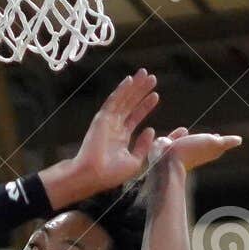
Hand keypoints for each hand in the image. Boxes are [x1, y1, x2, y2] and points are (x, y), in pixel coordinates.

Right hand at [70, 69, 159, 193]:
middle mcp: (115, 128)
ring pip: (123, 100)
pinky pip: (113, 100)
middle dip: (141, 92)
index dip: (145, 106)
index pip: (135, 118)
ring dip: (134, 87)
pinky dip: (121, 90)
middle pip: (130, 105)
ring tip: (146, 74)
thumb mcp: (134, 162)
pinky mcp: (102, 118)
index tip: (155, 96)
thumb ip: (143, 146)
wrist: (93, 174)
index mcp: (121, 139)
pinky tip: (130, 80)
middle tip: (152, 78)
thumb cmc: (111, 174)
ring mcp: (108, 122)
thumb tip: (151, 130)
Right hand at [150, 126, 242, 173]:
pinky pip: (169, 141)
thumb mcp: (213, 144)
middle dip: (201, 139)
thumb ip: (226, 142)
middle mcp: (190, 152)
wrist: (166, 162)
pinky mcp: (163, 150)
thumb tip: (239, 140)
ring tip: (184, 131)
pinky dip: (171, 138)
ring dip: (184, 136)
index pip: (214, 145)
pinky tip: (168, 138)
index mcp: (204, 152)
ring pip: (182, 142)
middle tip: (206, 136)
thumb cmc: (191, 153)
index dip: (217, 141)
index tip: (219, 137)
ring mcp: (176, 152)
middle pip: (199, 144)